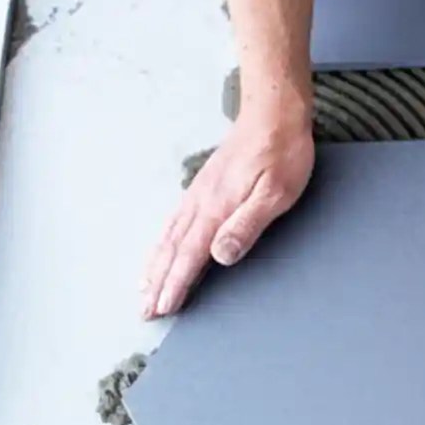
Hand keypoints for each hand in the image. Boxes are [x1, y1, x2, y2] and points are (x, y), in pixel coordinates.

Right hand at [142, 106, 314, 318]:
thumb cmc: (281, 153)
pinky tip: (161, 247)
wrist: (272, 113)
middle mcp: (200, 203)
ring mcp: (199, 193)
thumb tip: (220, 255)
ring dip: (154, 265)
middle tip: (144, 310)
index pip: (189, 256)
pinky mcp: (204, 186)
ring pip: (168, 236)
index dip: (175, 284)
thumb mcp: (275, 193)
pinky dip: (162, 241)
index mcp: (217, 209)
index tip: (162, 308)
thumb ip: (247, 225)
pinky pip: (174, 221)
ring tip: (143, 288)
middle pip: (172, 250)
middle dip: (157, 283)